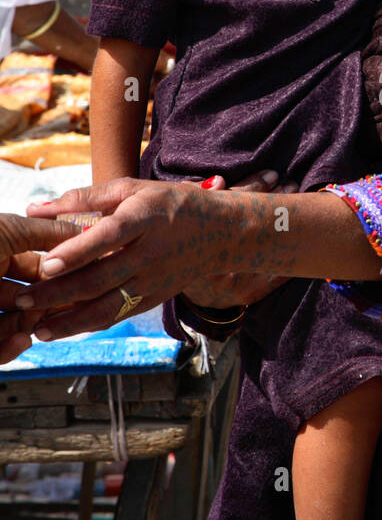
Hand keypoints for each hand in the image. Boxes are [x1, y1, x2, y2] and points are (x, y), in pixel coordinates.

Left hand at [0, 214, 81, 362]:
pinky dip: (10, 347)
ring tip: (36, 325)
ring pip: (17, 325)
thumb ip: (48, 231)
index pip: (39, 265)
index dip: (61, 273)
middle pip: (31, 297)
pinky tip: (19, 338)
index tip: (85, 278)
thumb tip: (85, 231)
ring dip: (31, 326)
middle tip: (64, 307)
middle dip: (49, 303)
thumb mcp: (6, 229)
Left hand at [15, 179, 254, 338]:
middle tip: (23, 301)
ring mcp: (155, 280)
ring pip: (110, 306)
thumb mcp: (132, 189)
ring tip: (39, 329)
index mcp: (145, 218)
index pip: (108, 238)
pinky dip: (91, 325)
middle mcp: (151, 253)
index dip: (77, 252)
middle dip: (59, 294)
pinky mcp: (156, 298)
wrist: (220, 232)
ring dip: (71, 322)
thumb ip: (84, 198)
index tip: (46, 264)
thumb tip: (37, 208)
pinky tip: (65, 330)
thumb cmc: (169, 204)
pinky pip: (120, 315)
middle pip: (102, 278)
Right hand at [182, 170, 296, 307]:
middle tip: (290, 184)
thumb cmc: (185, 245)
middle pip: (252, 223)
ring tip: (300, 203)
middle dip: (275, 199)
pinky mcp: (246, 292)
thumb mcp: (183, 217)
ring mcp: (231, 279)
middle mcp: (213, 260)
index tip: (272, 174)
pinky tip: (304, 235)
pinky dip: (291, 252)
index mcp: (195, 236)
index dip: (253, 186)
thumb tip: (220, 182)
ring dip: (287, 222)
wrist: (185, 290)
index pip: (229, 204)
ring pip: (267, 245)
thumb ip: (198, 196)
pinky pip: (276, 272)